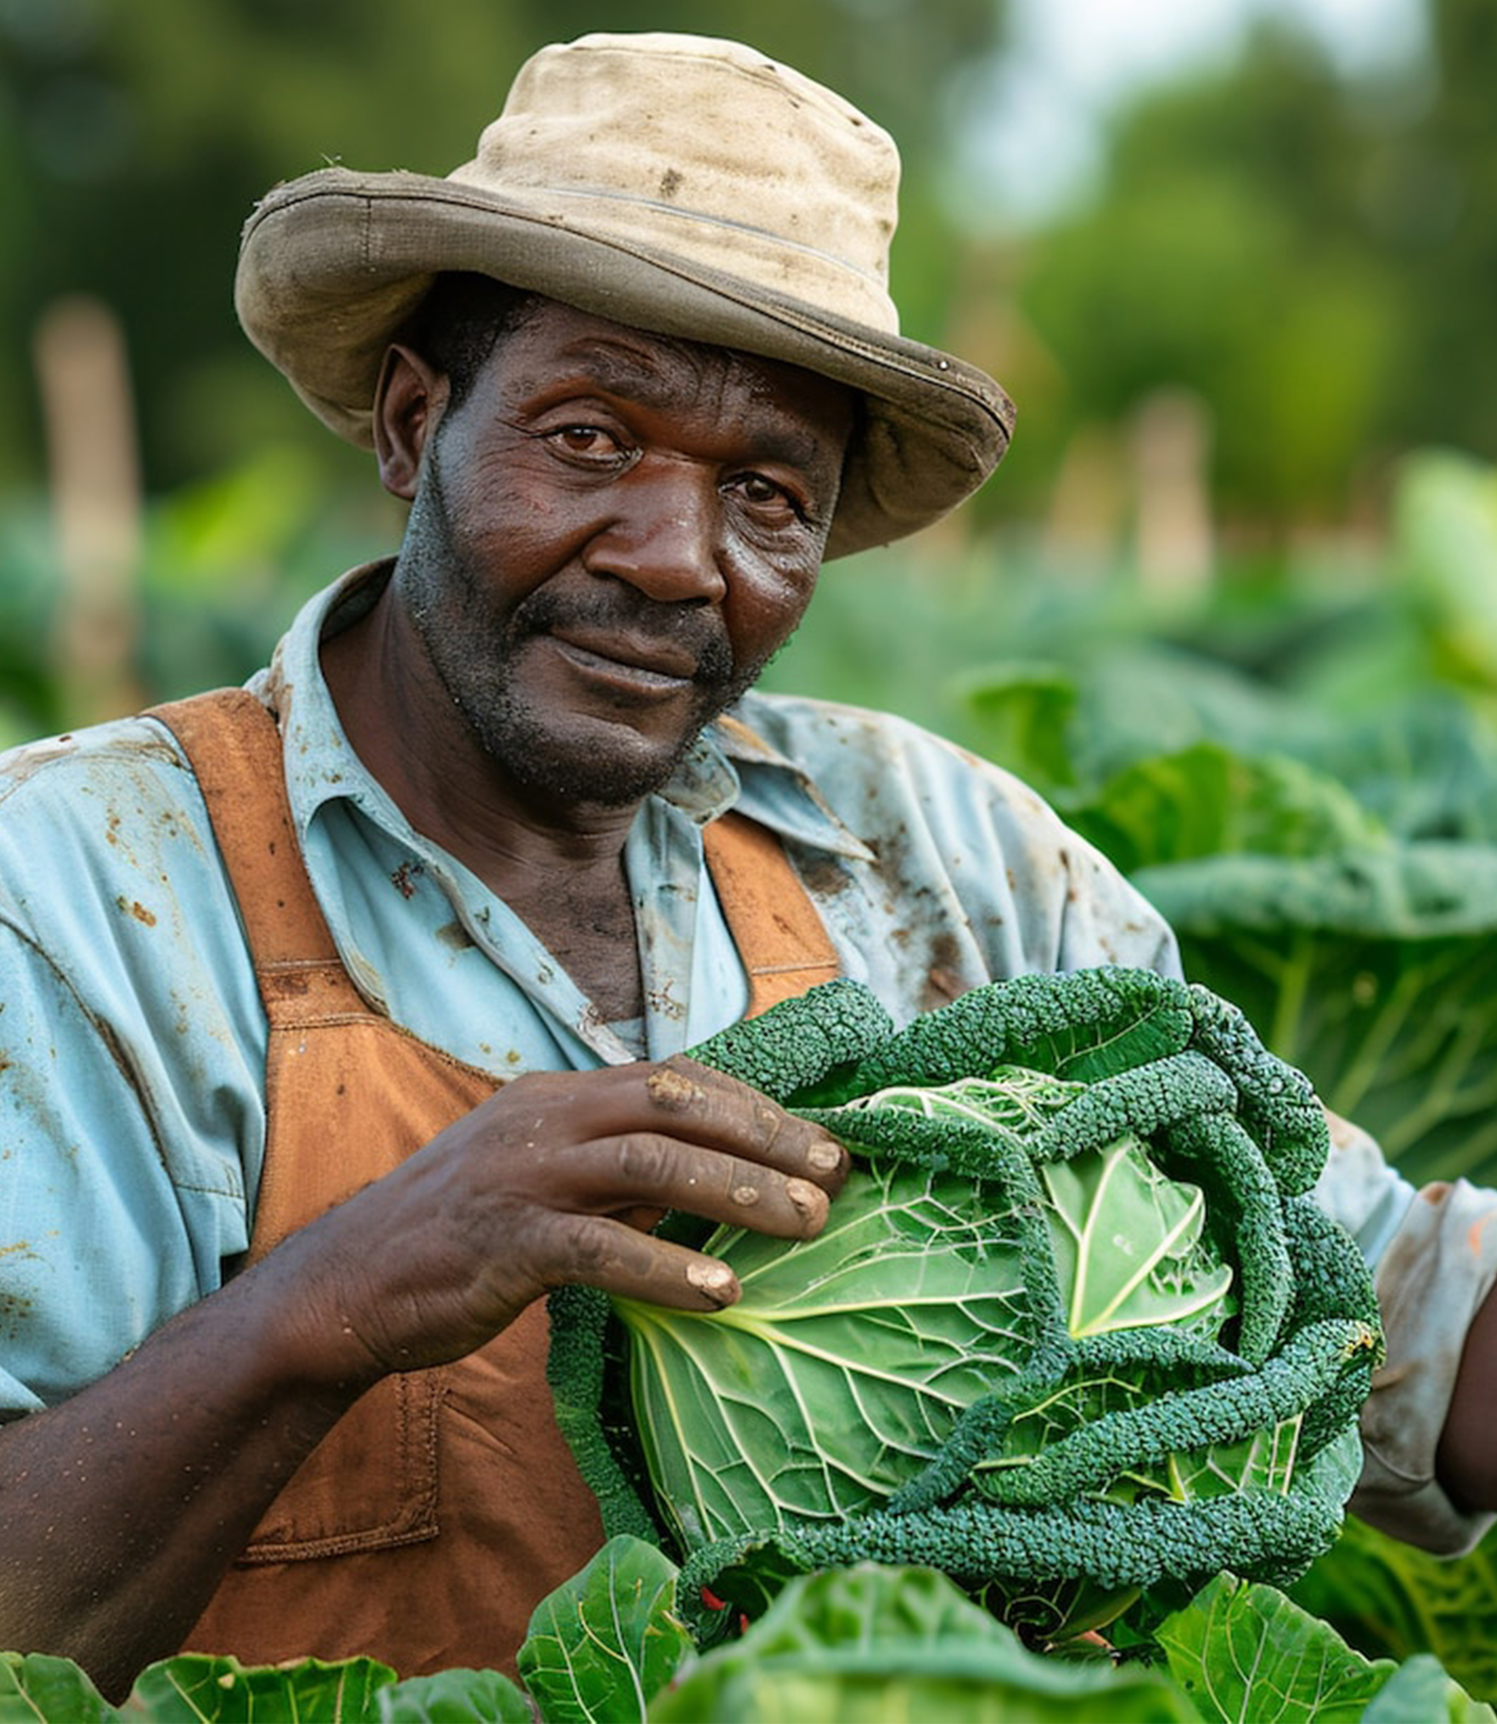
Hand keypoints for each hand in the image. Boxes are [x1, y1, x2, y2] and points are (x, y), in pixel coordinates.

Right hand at [255, 1056, 846, 1386]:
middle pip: (675, 1106)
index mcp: (555, 1096)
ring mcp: (520, 1175)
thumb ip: (611, 1172)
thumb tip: (709, 1185)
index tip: (816, 1138)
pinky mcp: (502, 1241)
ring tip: (808, 1224)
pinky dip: (666, 1265)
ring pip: (651, 1164)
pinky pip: (598, 1247)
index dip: (752, 1104)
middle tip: (835, 1172)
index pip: (673, 1079)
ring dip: (741, 1192)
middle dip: (765, 1135)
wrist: (344, 1286)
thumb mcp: (535, 1178)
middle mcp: (542, 1119)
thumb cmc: (455, 1237)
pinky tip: (722, 1291)